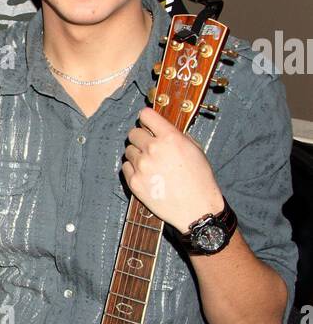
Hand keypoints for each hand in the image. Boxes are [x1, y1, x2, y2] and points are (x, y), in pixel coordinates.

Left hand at [122, 107, 222, 233]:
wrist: (196, 208)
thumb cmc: (199, 179)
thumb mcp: (195, 149)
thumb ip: (176, 136)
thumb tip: (161, 129)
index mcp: (170, 138)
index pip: (146, 115)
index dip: (146, 118)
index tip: (147, 123)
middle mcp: (153, 149)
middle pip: (133, 133)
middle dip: (141, 137)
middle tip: (149, 146)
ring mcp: (141, 166)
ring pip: (128, 150)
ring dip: (137, 154)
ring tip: (150, 163)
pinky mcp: (134, 182)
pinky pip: (125, 167)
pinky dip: (133, 168)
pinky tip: (145, 174)